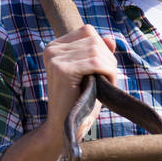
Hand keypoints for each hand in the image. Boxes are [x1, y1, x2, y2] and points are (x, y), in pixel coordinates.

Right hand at [41, 24, 119, 153]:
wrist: (64, 128)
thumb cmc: (80, 102)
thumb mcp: (92, 74)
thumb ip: (99, 54)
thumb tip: (110, 39)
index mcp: (55, 47)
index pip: (88, 32)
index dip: (102, 50)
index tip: (100, 71)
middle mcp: (52, 49)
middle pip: (94, 40)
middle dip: (108, 60)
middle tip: (105, 81)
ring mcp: (55, 58)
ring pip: (97, 50)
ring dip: (109, 68)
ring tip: (103, 85)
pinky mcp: (62, 70)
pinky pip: (96, 62)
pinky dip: (108, 73)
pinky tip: (103, 86)